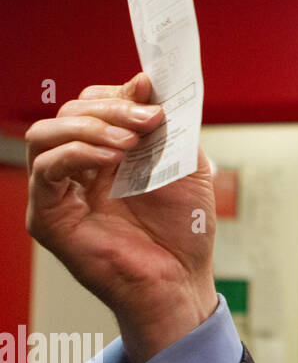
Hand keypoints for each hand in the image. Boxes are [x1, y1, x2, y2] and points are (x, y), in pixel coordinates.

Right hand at [26, 71, 218, 362]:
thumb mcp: (186, 165)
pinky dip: (78, 153)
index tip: (152, 91)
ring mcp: (59, 192)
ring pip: (46, 134)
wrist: (182, 280)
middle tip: (149, 119)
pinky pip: (46, 170)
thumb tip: (149, 83)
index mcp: (108, 154)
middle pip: (69, 113)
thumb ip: (168, 126)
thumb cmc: (183, 231)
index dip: (118, 94)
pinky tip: (113, 159)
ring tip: (132, 142)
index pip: (92, 105)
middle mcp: (79, 169)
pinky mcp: (47, 217)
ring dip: (91, 127)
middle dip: (111, 108)